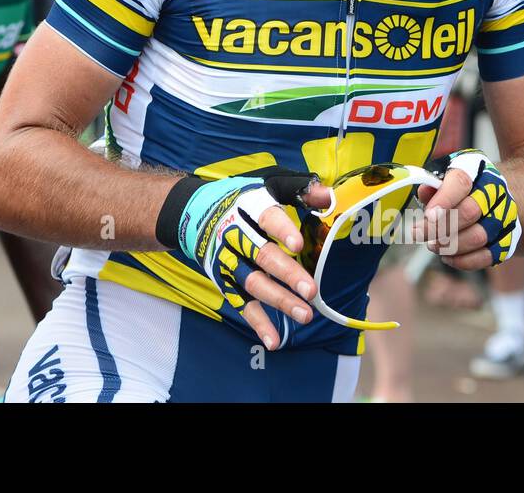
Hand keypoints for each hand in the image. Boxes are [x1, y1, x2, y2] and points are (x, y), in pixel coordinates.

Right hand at [158, 168, 331, 349]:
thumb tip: (328, 198)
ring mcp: (228, 260)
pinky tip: (273, 340)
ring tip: (305, 315)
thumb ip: (299, 190)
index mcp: (249, 207)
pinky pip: (241, 303)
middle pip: (261, 255)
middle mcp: (235, 235)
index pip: (266, 218)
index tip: (298, 244)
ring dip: (279, 300)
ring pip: (253, 282)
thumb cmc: (242, 200)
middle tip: (311, 290)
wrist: (195, 213)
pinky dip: (257, 322)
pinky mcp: (224, 280)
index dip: (281, 230)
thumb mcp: (268, 184)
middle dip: (287, 274)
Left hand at [412, 150, 519, 269]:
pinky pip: (487, 257)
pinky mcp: (507, 241)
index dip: (444, 199)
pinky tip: (447, 257)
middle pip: (469, 212)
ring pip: (478, 236)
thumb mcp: (448, 176)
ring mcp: (505, 217)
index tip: (428, 216)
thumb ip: (434, 183)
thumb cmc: (464, 186)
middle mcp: (496, 192)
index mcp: (477, 170)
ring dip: (450, 245)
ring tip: (431, 245)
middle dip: (439, 227)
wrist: (503, 196)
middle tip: (418, 233)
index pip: (460, 182)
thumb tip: (424, 192)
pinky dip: (463, 261)